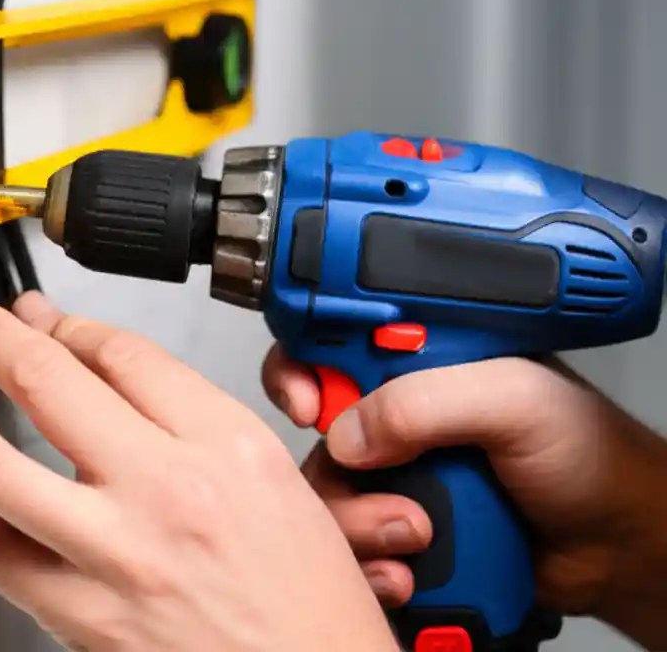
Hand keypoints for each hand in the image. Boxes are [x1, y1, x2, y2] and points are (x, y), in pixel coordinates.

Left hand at [0, 293, 396, 650]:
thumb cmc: (310, 609)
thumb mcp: (292, 486)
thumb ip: (204, 422)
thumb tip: (117, 375)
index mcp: (226, 447)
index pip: (120, 352)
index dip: (67, 323)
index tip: (46, 321)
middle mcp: (163, 490)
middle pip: (44, 378)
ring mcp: (108, 553)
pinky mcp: (71, 611)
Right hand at [263, 347, 666, 647]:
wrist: (616, 547)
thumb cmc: (588, 455)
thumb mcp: (515, 400)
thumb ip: (426, 401)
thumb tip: (347, 431)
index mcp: (418, 362)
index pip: (327, 345)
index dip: (299, 372)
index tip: (306, 404)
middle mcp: (398, 416)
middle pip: (315, 434)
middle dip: (334, 470)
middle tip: (370, 479)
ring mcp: (396, 477)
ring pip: (327, 499)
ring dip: (360, 526)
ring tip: (417, 537)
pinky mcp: (397, 532)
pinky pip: (352, 550)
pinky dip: (372, 567)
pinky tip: (410, 572)